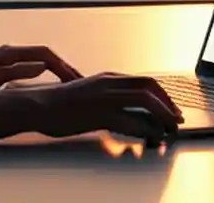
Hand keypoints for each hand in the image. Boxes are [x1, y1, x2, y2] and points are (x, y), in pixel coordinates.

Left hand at [0, 44, 83, 94]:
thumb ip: (18, 71)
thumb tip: (44, 67)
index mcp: (11, 53)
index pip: (46, 55)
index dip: (63, 66)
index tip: (76, 80)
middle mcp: (11, 53)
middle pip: (46, 56)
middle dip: (65, 67)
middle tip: (82, 82)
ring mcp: (7, 60)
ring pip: (40, 62)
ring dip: (57, 71)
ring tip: (71, 84)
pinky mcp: (3, 69)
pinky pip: (32, 69)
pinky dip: (46, 76)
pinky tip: (49, 88)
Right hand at [26, 73, 183, 140]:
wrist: (37, 105)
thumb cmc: (59, 104)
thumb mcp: (89, 94)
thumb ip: (108, 98)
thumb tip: (124, 111)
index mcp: (108, 77)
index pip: (145, 82)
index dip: (162, 95)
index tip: (170, 108)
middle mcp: (110, 82)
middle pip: (150, 87)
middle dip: (168, 103)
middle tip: (176, 119)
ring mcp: (105, 96)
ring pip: (145, 100)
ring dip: (162, 115)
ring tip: (169, 129)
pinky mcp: (99, 113)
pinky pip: (130, 120)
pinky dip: (146, 128)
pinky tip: (151, 137)